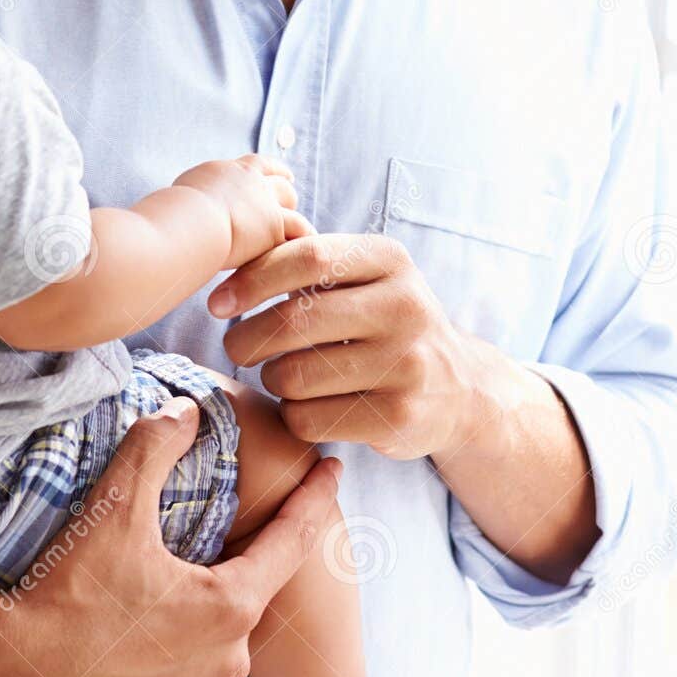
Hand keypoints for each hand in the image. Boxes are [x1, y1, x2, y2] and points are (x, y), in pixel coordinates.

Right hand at [0, 406, 341, 676]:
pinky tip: (161, 606)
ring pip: (223, 624)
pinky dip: (187, 625)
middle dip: (256, 546)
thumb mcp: (116, 509)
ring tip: (200, 559)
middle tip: (254, 510)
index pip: (292, 540)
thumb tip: (185, 408)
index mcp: (230, 606)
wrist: (12, 676)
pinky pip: (192, 654)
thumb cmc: (69, 594)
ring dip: (217, 591)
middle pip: (257, 584)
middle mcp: (226, 655)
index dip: (314, 498)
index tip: (335, 469)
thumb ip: (155, 447)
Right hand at [174, 153, 311, 267]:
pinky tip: (304, 245)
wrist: (192, 222)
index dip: (270, 170)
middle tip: (289, 199)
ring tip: (296, 227)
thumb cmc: (174, 215)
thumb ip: (191, 200)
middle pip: (279, 181)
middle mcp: (251, 182)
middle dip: (284, 191)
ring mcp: (266, 203)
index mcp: (228, 172)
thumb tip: (177, 214)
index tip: (280, 174)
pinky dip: (302, 236)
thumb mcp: (182, 196)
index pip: (256, 165)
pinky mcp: (275, 228)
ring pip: (290, 201)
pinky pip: (299, 230)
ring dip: (293, 213)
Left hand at [208, 231, 520, 461]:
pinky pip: (308, 419)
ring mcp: (406, 364)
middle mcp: (405, 307)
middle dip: (247, 337)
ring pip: (294, 376)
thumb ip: (308, 264)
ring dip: (272, 380)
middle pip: (294, 321)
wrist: (458, 390)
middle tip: (236, 346)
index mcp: (391, 260)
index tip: (218, 303)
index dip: (252, 279)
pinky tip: (307, 406)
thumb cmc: (384, 325)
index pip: (308, 257)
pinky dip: (293, 415)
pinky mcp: (398, 416)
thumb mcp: (364, 279)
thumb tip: (228, 262)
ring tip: (283, 376)